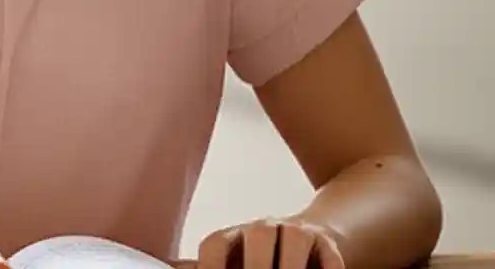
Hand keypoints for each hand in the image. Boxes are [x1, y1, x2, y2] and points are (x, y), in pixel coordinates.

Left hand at [197, 217, 345, 268]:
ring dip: (289, 266)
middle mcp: (262, 229)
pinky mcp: (326, 242)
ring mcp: (296, 232)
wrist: (306, 241)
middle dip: (256, 267)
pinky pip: (329, 255)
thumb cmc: (255, 263)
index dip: (212, 268)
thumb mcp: (228, 266)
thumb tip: (164, 268)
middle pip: (258, 237)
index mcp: (231, 238)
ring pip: (294, 238)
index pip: (215, 244)